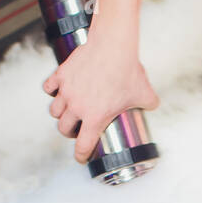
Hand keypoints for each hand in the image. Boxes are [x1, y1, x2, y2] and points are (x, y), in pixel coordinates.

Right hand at [43, 29, 158, 163]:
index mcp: (95, 118)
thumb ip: (149, 103)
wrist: (113, 45)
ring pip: (54, 111)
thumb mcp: (143, 93)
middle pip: (63, 129)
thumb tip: (153, 105)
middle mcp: (77, 107)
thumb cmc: (128, 70)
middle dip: (69, 133)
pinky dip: (52, 91)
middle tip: (77, 130)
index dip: (81, 156)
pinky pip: (48, 88)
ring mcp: (67, 91)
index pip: (82, 146)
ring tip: (68, 111)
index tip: (82, 157)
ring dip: (60, 114)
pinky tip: (59, 91)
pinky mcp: (62, 74)